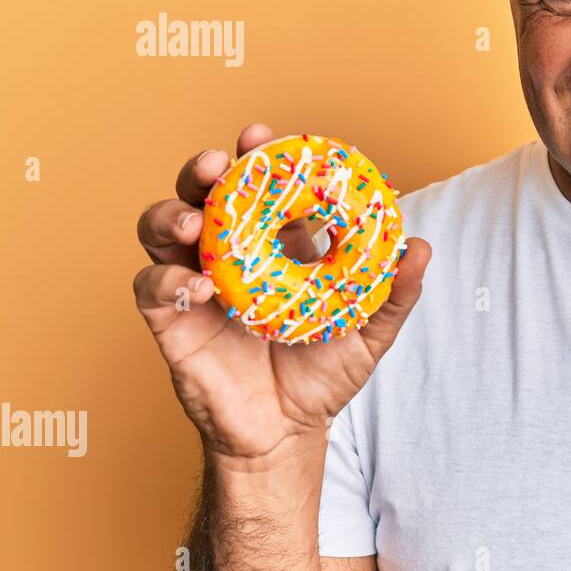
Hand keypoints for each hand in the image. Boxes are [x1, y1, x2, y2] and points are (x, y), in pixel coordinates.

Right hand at [133, 123, 431, 465]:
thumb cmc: (324, 375)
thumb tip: (421, 247)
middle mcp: (229, 253)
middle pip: (203, 193)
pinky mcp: (170, 320)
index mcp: (275, 244)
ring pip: (161, 227)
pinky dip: (165, 280)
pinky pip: (150, 288)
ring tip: (193, 223)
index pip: (261, 187)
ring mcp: (194, 282)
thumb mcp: (369, 332)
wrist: (287, 433)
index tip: (262, 136)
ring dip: (170, 214)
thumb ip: (394, 292)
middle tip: (218, 163)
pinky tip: (194, 287)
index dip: (258, 158)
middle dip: (203, 169)